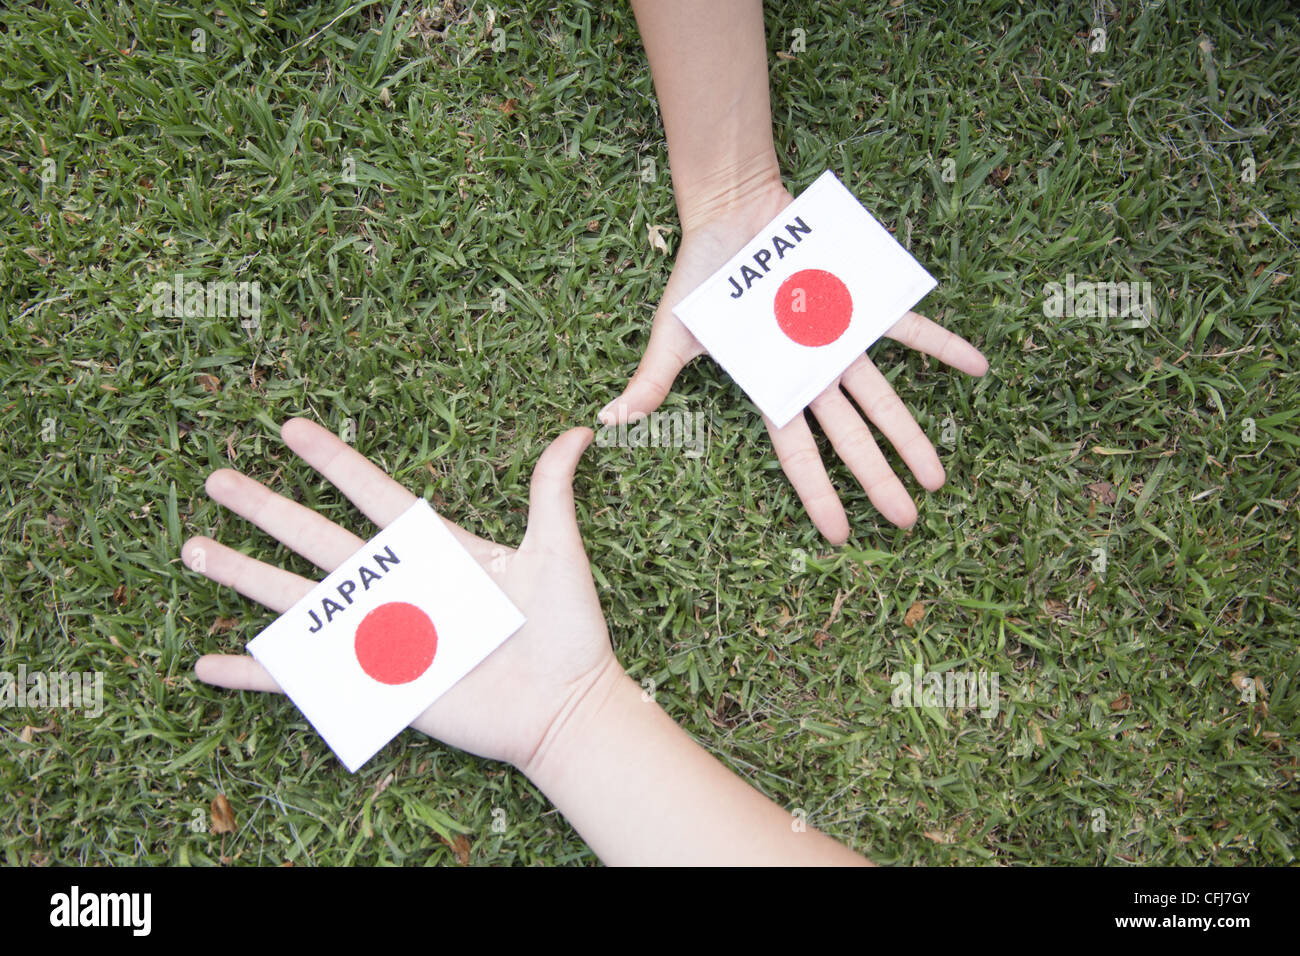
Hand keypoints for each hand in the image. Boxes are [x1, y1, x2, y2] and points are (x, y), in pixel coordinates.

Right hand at [182, 418, 617, 769]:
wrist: (566, 708)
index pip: (373, 494)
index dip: (333, 460)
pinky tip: (210, 662)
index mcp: (436, 550)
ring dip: (243, 576)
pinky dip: (255, 672)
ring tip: (193, 550)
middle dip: (265, 509)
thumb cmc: (567, 631)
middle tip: (216, 480)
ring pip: (297, 599)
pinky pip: (303, 677)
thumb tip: (580, 431)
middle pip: (316, 539)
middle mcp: (399, 587)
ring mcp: (381, 635)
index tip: (290, 427)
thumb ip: (551, 491)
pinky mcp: (374, 682)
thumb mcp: (557, 551)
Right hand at [600, 182, 988, 543]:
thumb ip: (653, 380)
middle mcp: (813, 371)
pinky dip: (943, 345)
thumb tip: (609, 421)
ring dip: (913, 435)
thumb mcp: (674, 333)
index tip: (842, 536)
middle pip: (850, 438)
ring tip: (941, 476)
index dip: (819, 495)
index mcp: (772, 385)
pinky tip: (979, 368)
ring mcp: (840, 340)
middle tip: (909, 523)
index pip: (798, 452)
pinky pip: (909, 328)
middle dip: (878, 480)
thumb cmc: (702, 274)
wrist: (734, 211)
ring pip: (883, 397)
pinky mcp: (861, 302)